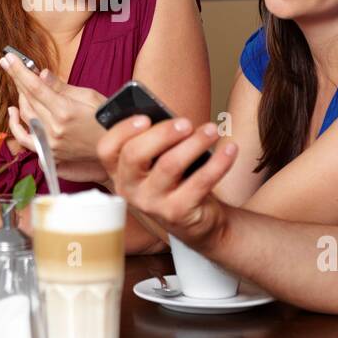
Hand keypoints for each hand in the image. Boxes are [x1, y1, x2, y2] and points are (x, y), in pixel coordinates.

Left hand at [0, 53, 111, 184]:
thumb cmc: (106, 118)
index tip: (8, 58)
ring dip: (20, 95)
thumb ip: (61, 86)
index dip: (19, 70)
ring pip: (25, 114)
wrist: (115, 147)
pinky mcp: (49, 152)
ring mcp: (50, 142)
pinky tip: (13, 110)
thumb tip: (41, 74)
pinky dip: (15, 124)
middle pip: (27, 98)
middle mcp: (54, 128)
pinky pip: (24, 138)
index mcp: (65, 111)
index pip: (35, 86)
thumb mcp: (88, 96)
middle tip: (7, 62)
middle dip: (16, 78)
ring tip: (21, 81)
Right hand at [96, 116, 237, 248]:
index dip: (123, 130)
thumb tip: (176, 121)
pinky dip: (218, 163)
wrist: (195, 221)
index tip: (146, 117)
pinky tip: (229, 149)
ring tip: (212, 131)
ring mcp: (151, 204)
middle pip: (135, 154)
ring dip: (194, 143)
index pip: (107, 148)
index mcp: (119, 170)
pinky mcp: (177, 214)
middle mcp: (129, 189)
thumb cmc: (175, 181)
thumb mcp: (158, 162)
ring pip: (169, 165)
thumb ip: (158, 142)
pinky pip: (199, 182)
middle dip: (162, 134)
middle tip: (186, 123)